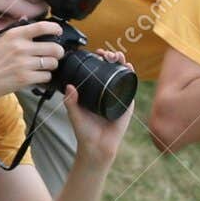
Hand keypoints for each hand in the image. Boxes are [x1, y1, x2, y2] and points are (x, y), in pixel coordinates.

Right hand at [0, 20, 64, 105]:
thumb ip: (11, 30)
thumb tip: (25, 21)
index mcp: (14, 35)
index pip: (42, 27)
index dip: (55, 28)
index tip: (58, 31)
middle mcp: (20, 48)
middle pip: (54, 47)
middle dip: (58, 52)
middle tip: (55, 54)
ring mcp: (24, 64)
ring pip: (52, 63)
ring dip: (52, 65)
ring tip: (45, 66)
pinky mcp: (26, 78)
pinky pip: (46, 76)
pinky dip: (45, 76)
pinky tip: (38, 75)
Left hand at [63, 50, 134, 165]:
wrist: (98, 147)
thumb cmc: (85, 132)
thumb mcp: (75, 114)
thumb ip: (71, 101)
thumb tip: (68, 86)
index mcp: (94, 92)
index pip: (97, 71)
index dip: (98, 61)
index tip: (96, 53)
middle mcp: (107, 92)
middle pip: (111, 69)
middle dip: (111, 58)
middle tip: (107, 53)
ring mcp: (118, 96)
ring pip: (121, 75)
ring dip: (121, 62)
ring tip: (118, 56)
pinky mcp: (127, 103)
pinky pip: (130, 87)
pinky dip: (131, 75)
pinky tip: (128, 67)